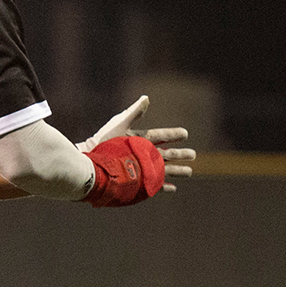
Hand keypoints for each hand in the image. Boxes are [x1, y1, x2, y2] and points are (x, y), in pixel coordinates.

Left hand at [78, 95, 194, 190]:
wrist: (91, 164)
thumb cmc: (103, 142)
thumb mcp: (119, 125)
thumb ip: (133, 113)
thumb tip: (146, 98)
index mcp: (138, 140)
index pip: (159, 136)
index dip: (172, 134)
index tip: (185, 133)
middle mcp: (140, 154)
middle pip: (165, 154)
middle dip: (180, 154)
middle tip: (194, 155)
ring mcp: (139, 169)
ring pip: (163, 170)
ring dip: (177, 171)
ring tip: (189, 172)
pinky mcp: (136, 182)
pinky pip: (153, 185)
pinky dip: (163, 186)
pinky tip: (173, 188)